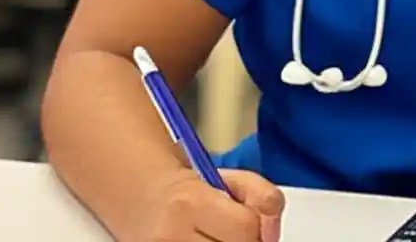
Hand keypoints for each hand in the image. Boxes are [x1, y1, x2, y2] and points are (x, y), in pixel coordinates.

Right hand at [126, 168, 285, 241]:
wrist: (144, 203)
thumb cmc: (194, 193)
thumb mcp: (233, 180)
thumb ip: (264, 197)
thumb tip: (271, 232)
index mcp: (190, 202)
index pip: (246, 228)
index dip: (257, 229)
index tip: (250, 225)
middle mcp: (170, 234)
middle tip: (234, 235)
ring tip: (219, 240)